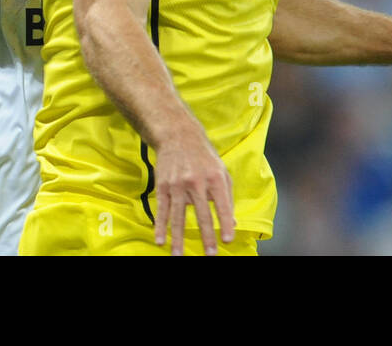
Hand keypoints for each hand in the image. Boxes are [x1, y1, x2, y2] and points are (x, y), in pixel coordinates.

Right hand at [153, 124, 235, 254]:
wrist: (178, 136)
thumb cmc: (204, 157)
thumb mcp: (221, 172)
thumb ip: (227, 198)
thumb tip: (232, 223)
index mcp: (215, 178)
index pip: (222, 205)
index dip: (224, 223)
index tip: (227, 240)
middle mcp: (196, 182)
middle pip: (201, 214)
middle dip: (206, 236)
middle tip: (210, 255)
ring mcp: (177, 184)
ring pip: (178, 216)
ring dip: (178, 238)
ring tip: (178, 256)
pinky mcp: (163, 186)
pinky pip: (162, 210)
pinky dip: (160, 227)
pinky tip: (160, 241)